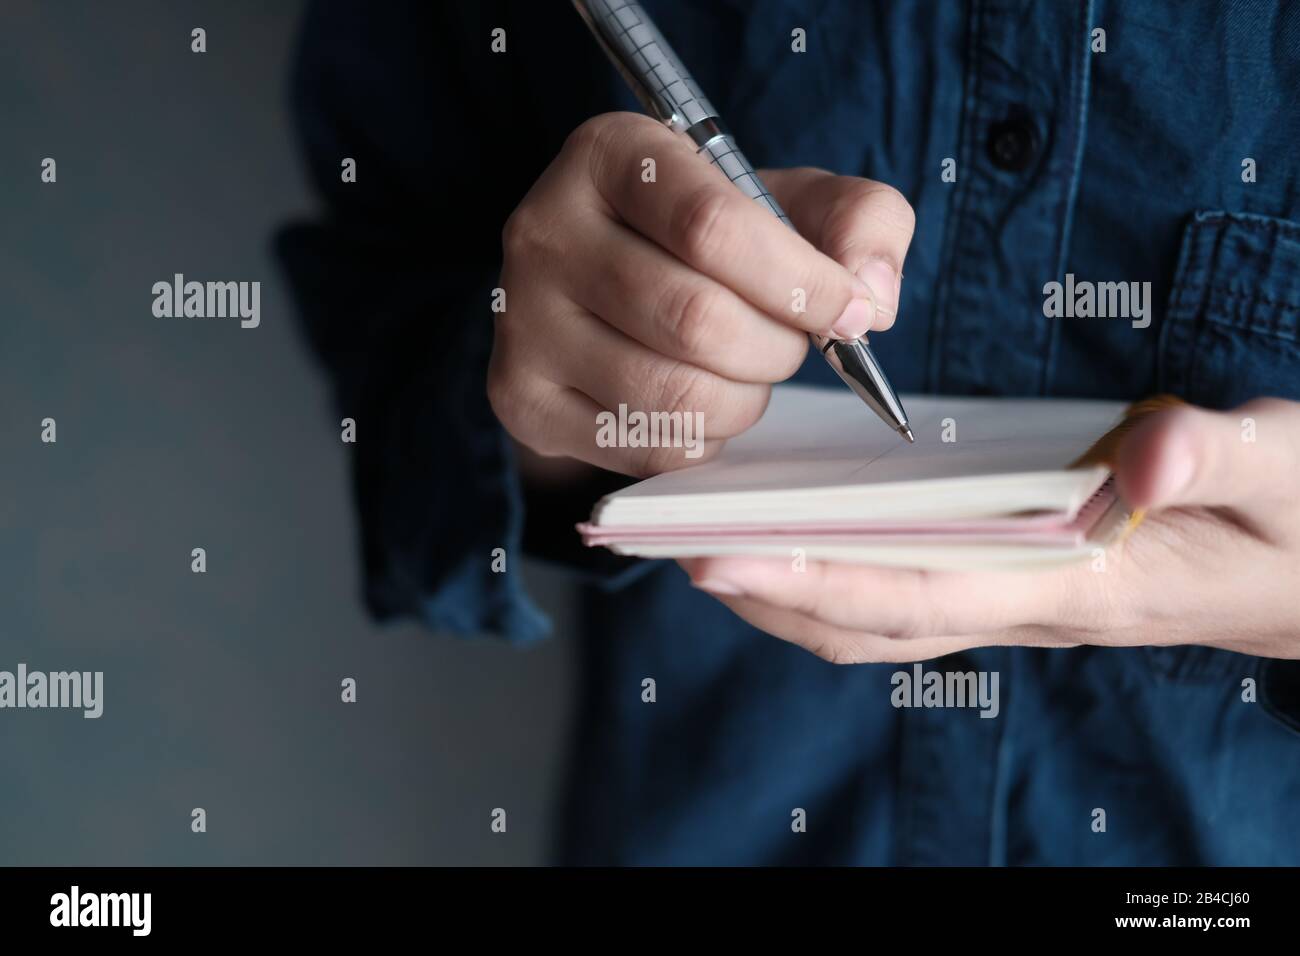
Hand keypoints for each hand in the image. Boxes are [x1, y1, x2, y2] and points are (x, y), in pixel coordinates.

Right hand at [489, 112, 914, 476]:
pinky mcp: (523, 400)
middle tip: (792, 343)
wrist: (621, 277)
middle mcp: (545, 232)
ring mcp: (523, 322)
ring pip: (671, 394)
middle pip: (694, 320)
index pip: (711, 228)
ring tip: (748, 373)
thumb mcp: (794, 200)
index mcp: (611, 156)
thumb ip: (859, 222)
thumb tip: (868, 299)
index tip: (847, 309)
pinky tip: (703, 402)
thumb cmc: (716, 237)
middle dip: (776, 349)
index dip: (798, 281)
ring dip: (745, 401)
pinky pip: (647, 447)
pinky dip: (704, 438)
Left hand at [680, 399, 1299, 662]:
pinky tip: (798, 537)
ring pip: (875, 619)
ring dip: (786, 591)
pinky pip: (903, 594)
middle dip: (765, 590)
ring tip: (704, 542)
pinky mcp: (1013, 582)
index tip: (719, 554)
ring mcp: (1014, 600)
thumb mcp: (1285, 472)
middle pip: (868, 620)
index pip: (918, 594)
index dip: (814, 580)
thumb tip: (1151, 450)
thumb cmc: (1294, 523)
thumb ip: (1220, 456)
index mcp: (1077, 582)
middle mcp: (1026, 604)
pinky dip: (837, 577)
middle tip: (668, 545)